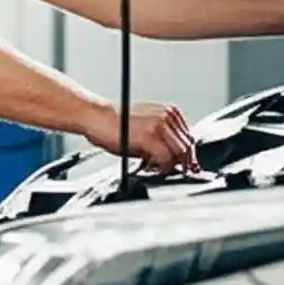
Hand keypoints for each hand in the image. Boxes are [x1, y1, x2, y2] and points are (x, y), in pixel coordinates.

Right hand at [83, 101, 197, 173]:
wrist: (95, 116)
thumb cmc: (115, 122)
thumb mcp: (145, 125)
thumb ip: (162, 137)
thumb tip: (173, 157)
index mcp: (169, 111)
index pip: (188, 138)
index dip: (187, 155)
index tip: (184, 167)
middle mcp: (167, 116)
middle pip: (187, 147)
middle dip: (183, 163)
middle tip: (172, 172)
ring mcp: (160, 126)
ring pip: (180, 154)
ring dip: (172, 166)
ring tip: (159, 170)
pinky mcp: (150, 137)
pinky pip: (166, 159)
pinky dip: (162, 168)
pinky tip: (151, 168)